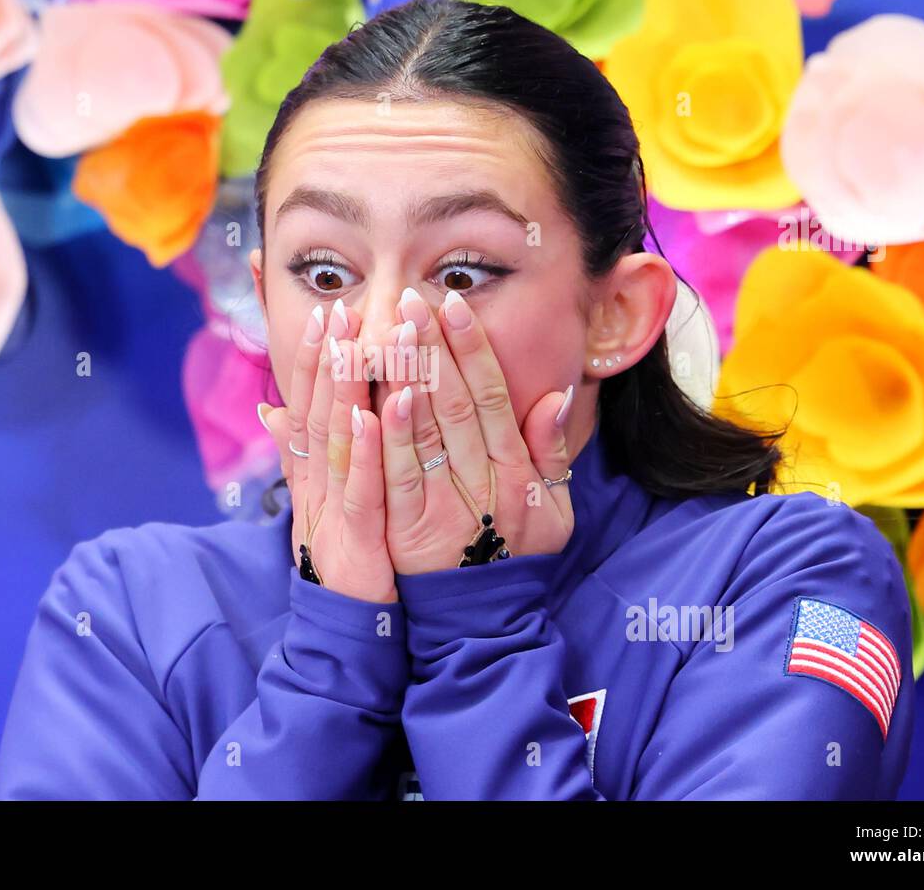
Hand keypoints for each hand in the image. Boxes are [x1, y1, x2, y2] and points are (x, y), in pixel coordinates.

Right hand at [260, 300, 397, 603]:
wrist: (342, 624)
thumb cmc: (340, 555)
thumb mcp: (317, 500)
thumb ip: (297, 453)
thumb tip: (270, 408)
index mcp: (311, 471)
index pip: (308, 404)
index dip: (314, 358)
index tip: (326, 312)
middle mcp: (316, 483)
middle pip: (317, 413)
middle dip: (325, 360)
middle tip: (337, 310)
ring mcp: (333, 508)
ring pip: (336, 442)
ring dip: (344, 391)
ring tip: (355, 344)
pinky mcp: (357, 537)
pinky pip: (362, 488)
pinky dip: (366, 452)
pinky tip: (375, 416)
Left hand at [377, 287, 575, 574]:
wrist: (483, 623)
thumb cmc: (518, 556)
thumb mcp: (553, 509)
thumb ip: (551, 453)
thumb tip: (554, 394)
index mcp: (515, 470)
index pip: (490, 395)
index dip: (470, 348)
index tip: (452, 304)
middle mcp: (481, 482)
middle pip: (451, 403)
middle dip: (429, 348)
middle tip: (409, 301)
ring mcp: (442, 506)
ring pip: (420, 431)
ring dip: (399, 380)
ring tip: (381, 333)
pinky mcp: (405, 528)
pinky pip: (392, 475)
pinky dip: (382, 437)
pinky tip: (369, 401)